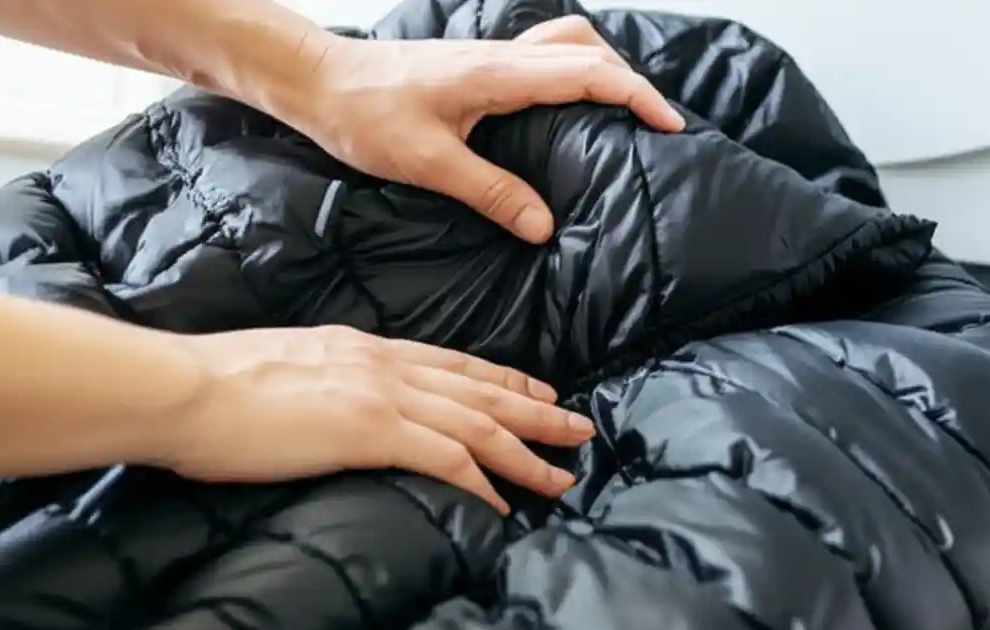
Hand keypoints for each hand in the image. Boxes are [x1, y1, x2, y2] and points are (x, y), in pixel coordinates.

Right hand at [161, 325, 592, 514]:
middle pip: (480, 388)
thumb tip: (336, 401)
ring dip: (527, 451)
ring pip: (478, 422)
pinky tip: (505, 506)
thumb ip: (326, 378)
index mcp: (364, 347)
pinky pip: (447, 458)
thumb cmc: (217, 384)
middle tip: (578, 426)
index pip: (452, 362)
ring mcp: (381, 394)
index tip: (536, 389)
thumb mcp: (287, 364)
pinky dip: (482, 484)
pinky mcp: (370, 429)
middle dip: (536, 409)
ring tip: (563, 472)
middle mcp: (384, 364)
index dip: (502, 378)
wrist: (184, 388)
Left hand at [274, 16, 683, 243]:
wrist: (319, 81)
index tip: (670, 123)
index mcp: (497, 75)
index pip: (587, 72)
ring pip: (566, 44)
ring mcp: (489, 56)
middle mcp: (500, 56)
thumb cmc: (364, 117)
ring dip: (602, 70)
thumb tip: (544, 226)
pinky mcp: (476, 65)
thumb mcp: (426, 163)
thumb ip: (490, 192)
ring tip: (621, 113)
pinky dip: (572, 74)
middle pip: (587, 48)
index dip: (636, 94)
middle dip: (632, 80)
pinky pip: (541, 57)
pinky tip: (568, 109)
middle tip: (656, 123)